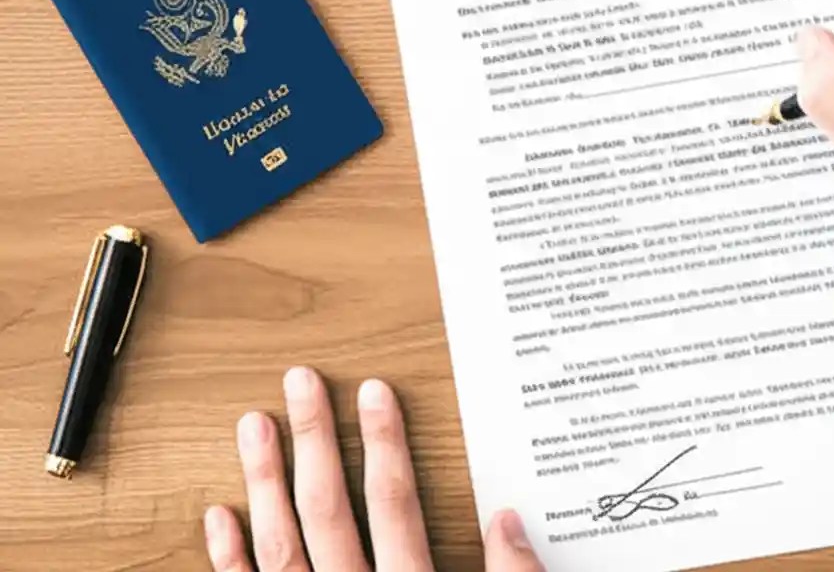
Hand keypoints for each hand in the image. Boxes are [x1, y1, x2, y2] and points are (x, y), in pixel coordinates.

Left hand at [203, 367, 544, 571]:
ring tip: (253, 429)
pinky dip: (230, 562)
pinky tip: (220, 517)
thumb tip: (506, 519)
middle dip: (314, 443)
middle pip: (328, 514)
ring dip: (264, 486)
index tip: (374, 395)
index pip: (394, 507)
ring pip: (279, 552)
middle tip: (300, 386)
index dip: (384, 445)